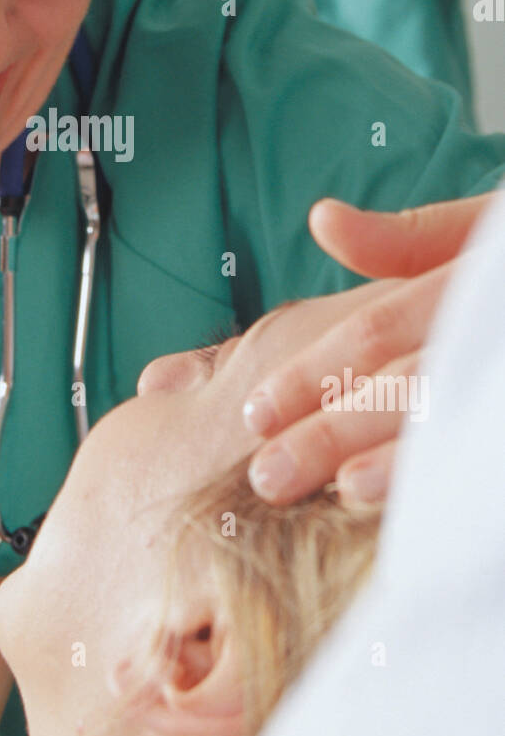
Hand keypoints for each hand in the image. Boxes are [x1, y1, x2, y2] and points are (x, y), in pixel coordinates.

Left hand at [242, 193, 493, 506]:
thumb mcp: (495, 224)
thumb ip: (413, 235)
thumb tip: (322, 221)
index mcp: (481, 275)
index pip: (380, 327)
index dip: (314, 370)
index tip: (255, 413)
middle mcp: (498, 323)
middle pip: (413, 379)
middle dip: (334, 428)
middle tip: (267, 477)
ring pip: (467, 414)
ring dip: (408, 458)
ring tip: (343, 491)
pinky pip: (502, 452)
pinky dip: (472, 477)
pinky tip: (441, 515)